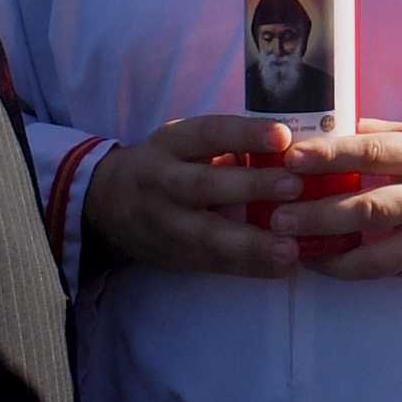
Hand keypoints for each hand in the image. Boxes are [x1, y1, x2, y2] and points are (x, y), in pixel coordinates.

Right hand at [83, 113, 304, 278]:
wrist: (105, 204)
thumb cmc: (167, 163)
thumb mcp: (184, 140)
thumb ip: (228, 141)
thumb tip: (295, 142)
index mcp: (171, 144)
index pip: (208, 133)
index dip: (244, 134)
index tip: (283, 137)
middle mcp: (163, 182)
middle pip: (204, 185)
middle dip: (250, 187)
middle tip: (295, 187)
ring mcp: (164, 224)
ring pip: (206, 235)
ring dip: (251, 243)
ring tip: (291, 249)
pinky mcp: (172, 256)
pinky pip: (211, 264)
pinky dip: (248, 268)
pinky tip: (282, 268)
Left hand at [273, 117, 401, 278]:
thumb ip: (386, 132)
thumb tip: (334, 128)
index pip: (371, 150)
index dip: (329, 155)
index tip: (291, 158)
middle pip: (367, 208)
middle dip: (317, 215)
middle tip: (277, 219)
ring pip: (378, 254)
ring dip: (332, 256)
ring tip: (297, 255)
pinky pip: (394, 270)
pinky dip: (360, 270)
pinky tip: (331, 266)